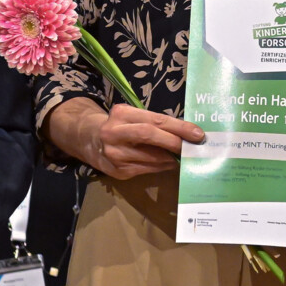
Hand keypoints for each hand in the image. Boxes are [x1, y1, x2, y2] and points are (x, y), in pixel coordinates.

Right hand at [54, 99, 203, 180]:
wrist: (87, 139)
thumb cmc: (119, 125)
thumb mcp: (132, 117)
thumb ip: (155, 123)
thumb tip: (187, 135)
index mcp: (122, 114)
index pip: (155, 120)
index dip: (179, 127)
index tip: (198, 134)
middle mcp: (114, 132)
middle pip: (150, 135)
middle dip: (175, 142)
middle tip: (193, 147)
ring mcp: (114, 154)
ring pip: (151, 157)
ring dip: (171, 158)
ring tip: (183, 156)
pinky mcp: (117, 171)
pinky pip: (146, 169)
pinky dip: (161, 166)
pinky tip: (168, 163)